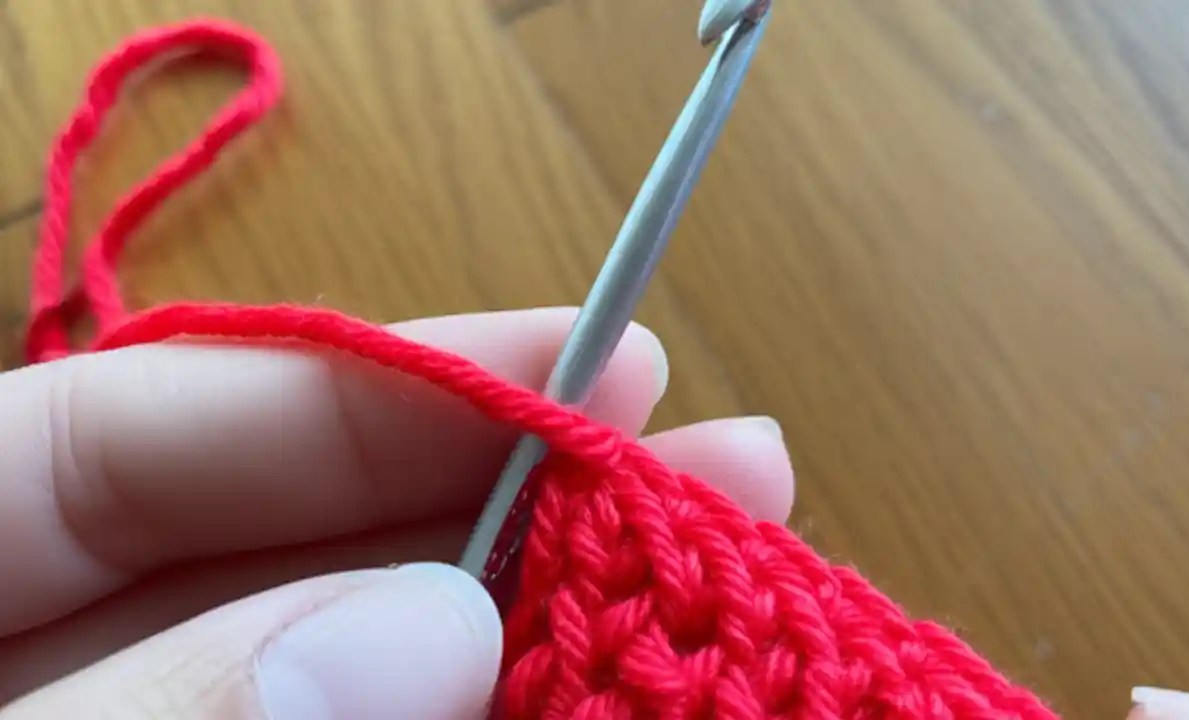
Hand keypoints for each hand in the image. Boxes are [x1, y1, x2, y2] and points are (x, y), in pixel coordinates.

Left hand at [0, 307, 794, 718]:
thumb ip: (165, 711)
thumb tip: (427, 623)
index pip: (138, 430)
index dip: (371, 379)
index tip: (587, 354)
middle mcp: (49, 671)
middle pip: (283, 555)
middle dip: (494, 508)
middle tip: (705, 464)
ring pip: (358, 677)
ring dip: (530, 633)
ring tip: (718, 571)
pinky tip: (617, 700)